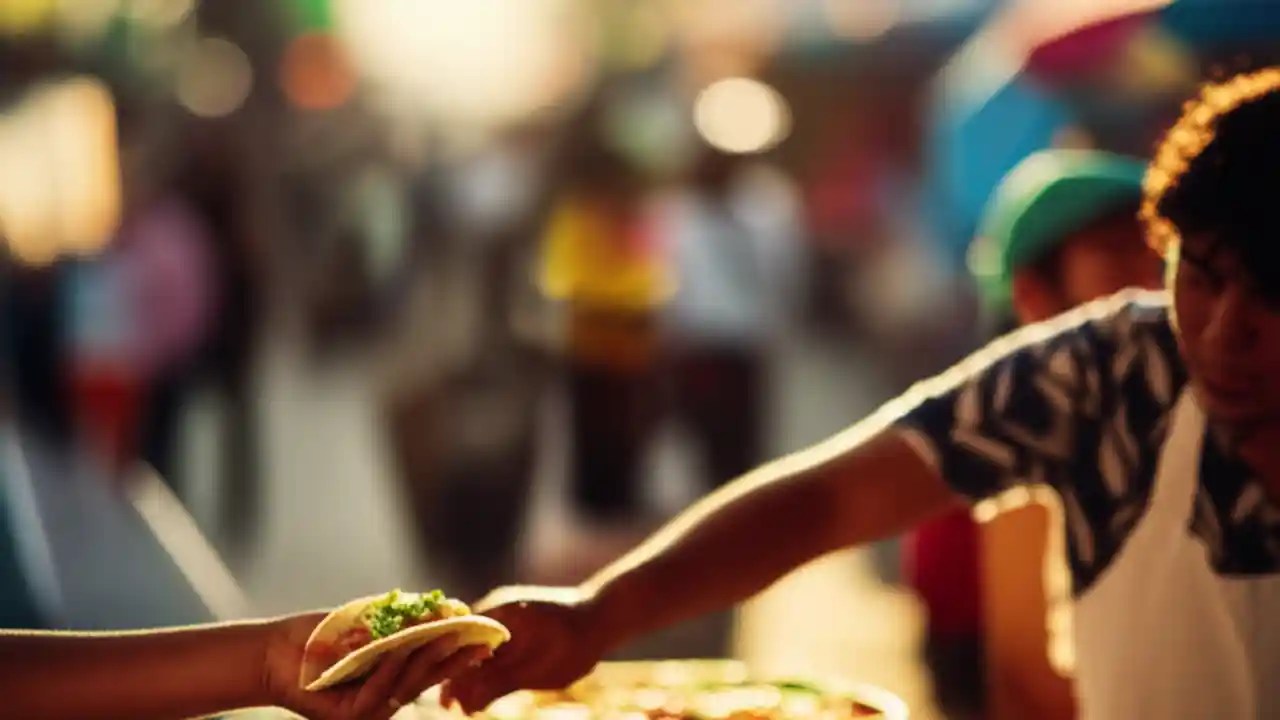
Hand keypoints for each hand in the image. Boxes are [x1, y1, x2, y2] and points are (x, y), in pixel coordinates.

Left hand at [262, 611, 491, 719]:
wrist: (275, 652)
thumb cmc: (319, 637)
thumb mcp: (366, 624)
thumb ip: (401, 622)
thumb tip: (441, 608)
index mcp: (392, 679)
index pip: (432, 668)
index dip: (458, 655)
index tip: (483, 640)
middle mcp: (384, 700)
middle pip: (425, 679)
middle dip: (450, 658)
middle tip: (473, 640)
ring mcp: (366, 712)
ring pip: (403, 686)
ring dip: (423, 660)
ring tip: (441, 637)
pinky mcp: (346, 717)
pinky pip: (374, 693)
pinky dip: (386, 671)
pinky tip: (396, 652)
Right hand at [441, 586, 612, 714]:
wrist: (602, 617)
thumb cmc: (575, 644)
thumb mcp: (539, 670)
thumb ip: (501, 683)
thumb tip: (467, 703)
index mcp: (501, 613)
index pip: (461, 642)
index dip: (451, 671)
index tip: (446, 699)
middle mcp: (497, 609)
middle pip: (465, 645)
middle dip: (458, 675)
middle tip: (450, 707)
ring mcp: (505, 614)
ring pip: (477, 647)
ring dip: (471, 673)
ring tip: (467, 705)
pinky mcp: (514, 624)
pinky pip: (492, 646)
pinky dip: (487, 666)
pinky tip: (483, 689)